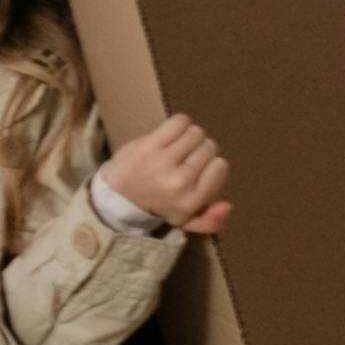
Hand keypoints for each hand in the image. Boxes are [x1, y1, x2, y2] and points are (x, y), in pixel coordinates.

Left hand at [102, 115, 231, 235]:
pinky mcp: (149, 144)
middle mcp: (180, 181)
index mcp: (191, 201)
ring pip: (196, 133)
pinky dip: (180, 124)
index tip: (200, 170)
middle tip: (185, 159)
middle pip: (209, 147)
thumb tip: (229, 206)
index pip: (221, 166)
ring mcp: (164, 161)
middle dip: (200, 151)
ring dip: (189, 137)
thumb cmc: (155, 207)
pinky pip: (179, 121)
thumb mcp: (184, 223)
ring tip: (178, 147)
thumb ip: (211, 221)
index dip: (212, 165)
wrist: (115, 197)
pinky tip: (172, 134)